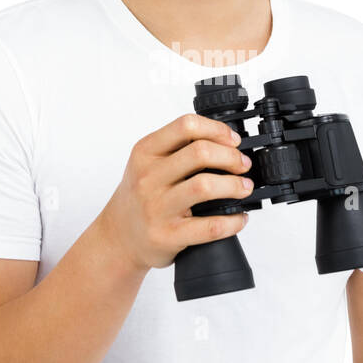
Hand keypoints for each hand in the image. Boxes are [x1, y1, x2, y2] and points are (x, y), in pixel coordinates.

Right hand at [98, 113, 254, 270]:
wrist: (118, 236)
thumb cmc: (138, 197)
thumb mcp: (146, 163)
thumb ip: (176, 148)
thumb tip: (225, 141)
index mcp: (145, 153)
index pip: (186, 126)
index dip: (217, 130)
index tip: (232, 140)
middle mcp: (148, 177)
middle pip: (200, 153)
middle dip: (231, 157)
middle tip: (242, 165)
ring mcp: (157, 207)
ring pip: (205, 186)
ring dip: (235, 185)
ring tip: (244, 188)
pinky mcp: (168, 235)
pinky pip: (210, 226)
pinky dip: (232, 221)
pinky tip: (238, 218)